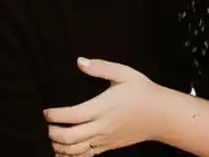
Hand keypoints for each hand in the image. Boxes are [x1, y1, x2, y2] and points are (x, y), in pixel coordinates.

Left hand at [45, 58, 164, 155]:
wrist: (161, 115)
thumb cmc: (143, 92)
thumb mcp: (124, 74)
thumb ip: (100, 67)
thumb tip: (80, 61)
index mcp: (102, 107)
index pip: (71, 115)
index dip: (54, 115)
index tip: (47, 111)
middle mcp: (101, 126)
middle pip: (68, 137)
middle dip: (52, 133)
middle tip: (48, 125)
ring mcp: (104, 139)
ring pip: (74, 150)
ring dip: (59, 146)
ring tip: (54, 137)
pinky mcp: (108, 146)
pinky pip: (85, 156)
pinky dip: (71, 155)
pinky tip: (65, 150)